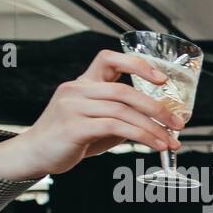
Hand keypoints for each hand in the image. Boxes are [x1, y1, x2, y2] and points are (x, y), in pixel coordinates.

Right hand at [0, 50, 183, 180]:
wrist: (36, 154)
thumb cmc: (70, 137)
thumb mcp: (98, 122)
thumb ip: (122, 116)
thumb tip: (158, 122)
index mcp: (83, 83)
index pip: (108, 59)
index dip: (136, 64)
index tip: (161, 79)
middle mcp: (77, 90)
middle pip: (124, 90)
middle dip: (156, 107)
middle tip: (177, 123)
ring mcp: (73, 106)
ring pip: (123, 111)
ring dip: (152, 128)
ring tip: (169, 142)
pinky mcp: (74, 127)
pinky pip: (115, 127)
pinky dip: (140, 136)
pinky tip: (154, 145)